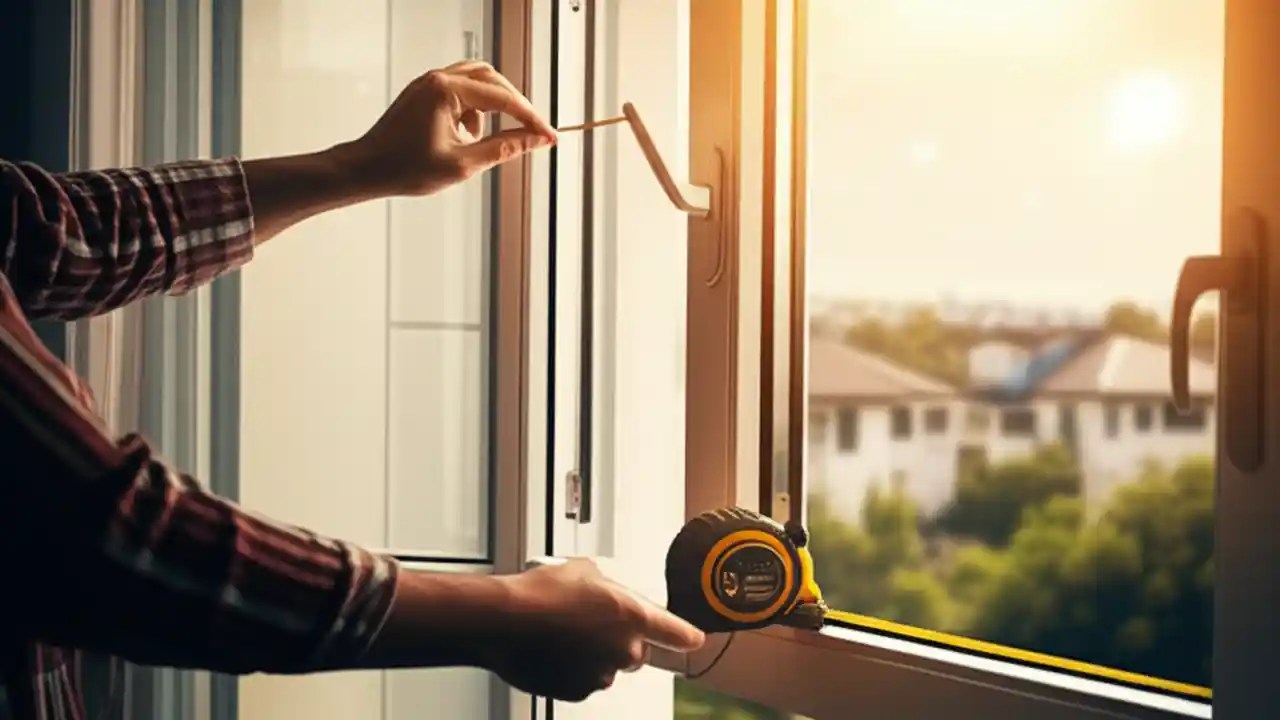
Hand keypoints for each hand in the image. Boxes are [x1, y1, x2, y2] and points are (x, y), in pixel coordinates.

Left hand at [342, 60, 556, 196]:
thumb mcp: (463, 164)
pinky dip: (474, 110)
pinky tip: (464, 137)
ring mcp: (430, 83)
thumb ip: (504, 149)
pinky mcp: (425, 92)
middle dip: (515, 107)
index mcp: (446, 90)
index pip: (503, 98)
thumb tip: (535, 141)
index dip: (530, 119)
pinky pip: (462, 91)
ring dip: (493, 106)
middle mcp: (438, 78)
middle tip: (531, 134)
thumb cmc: (405, 168)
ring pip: (479, 81)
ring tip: (483, 140)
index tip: (549, 136)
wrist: (366, 169)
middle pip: (494, 80)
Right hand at [483, 559, 705, 702]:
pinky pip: (583, 680)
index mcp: (633, 616)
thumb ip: (605, 584)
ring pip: (608, 667)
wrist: (502, 621)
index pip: (677, 632)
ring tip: (564, 634)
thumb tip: (602, 588)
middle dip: (622, 640)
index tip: (693, 639)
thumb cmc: (538, 593)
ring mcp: (601, 674)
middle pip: (638, 652)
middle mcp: (623, 649)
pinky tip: (554, 648)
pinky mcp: (577, 691)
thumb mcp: (582, 570)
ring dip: (594, 654)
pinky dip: (573, 668)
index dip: (686, 636)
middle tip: (593, 623)